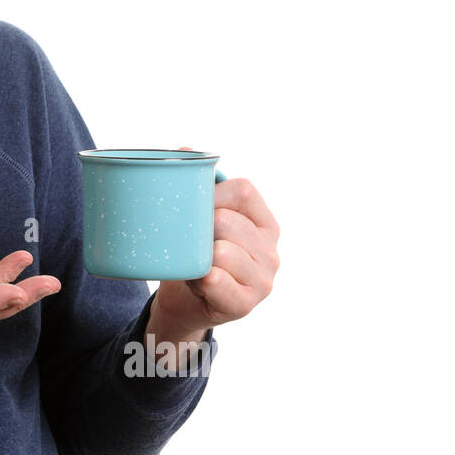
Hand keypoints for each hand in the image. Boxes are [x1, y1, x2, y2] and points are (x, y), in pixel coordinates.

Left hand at [147, 148, 280, 344]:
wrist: (184, 305)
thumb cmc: (192, 255)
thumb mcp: (197, 220)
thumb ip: (195, 185)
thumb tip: (183, 149)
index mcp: (265, 223)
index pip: (243, 191)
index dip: (210, 194)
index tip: (190, 207)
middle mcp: (272, 251)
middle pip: (227, 220)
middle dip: (198, 229)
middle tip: (188, 243)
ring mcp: (264, 280)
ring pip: (219, 250)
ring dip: (195, 257)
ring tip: (194, 265)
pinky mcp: (246, 304)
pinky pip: (214, 279)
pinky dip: (197, 278)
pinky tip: (197, 282)